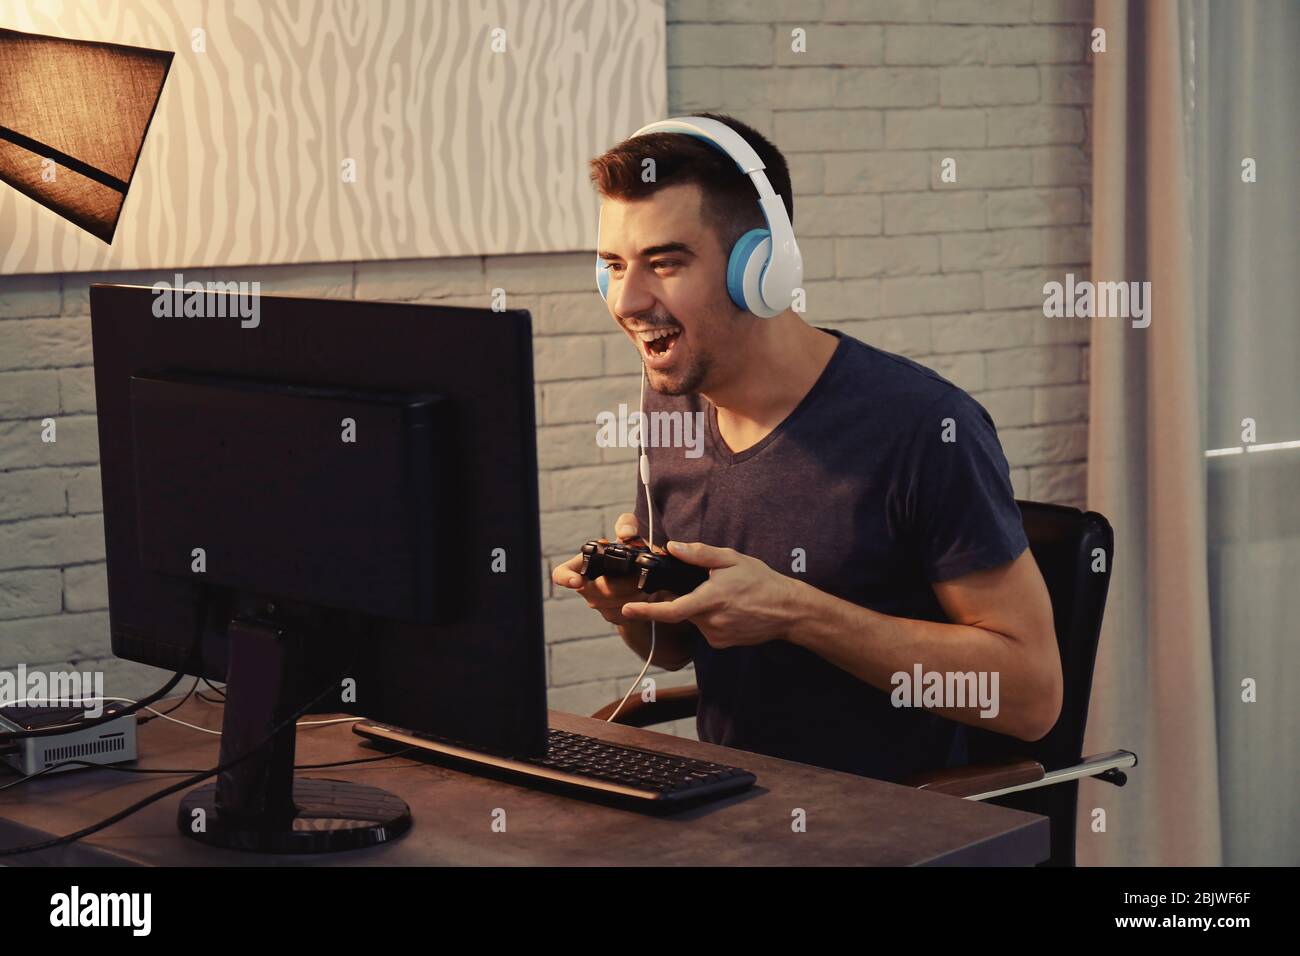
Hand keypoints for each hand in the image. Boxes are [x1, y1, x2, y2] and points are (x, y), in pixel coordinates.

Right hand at [551, 512, 670, 627]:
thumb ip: (627, 524)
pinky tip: (644, 594)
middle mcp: (585, 586)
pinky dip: (637, 605)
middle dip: (622, 585)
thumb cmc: (629, 553)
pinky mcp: (612, 616)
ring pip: (613, 604)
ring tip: (644, 584)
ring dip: (632, 595)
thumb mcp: (628, 535)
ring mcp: (598, 603)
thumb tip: (626, 533)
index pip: (561, 574)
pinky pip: (623, 614)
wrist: (644, 576)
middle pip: (599, 592)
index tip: (577, 581)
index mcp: (583, 564)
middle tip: (639, 577)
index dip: (565, 578)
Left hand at [620, 541, 801, 648]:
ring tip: (727, 596)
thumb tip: (672, 547)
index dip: (646, 612)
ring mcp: (716, 635)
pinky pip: (705, 627)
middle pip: (682, 609)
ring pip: (694, 618)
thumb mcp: (731, 559)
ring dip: (701, 606)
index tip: (627, 610)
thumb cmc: (761, 581)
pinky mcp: (721, 643)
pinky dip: (710, 616)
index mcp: (710, 599)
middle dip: (687, 596)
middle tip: (712, 585)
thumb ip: (699, 554)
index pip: (671, 610)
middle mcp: (711, 621)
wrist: (787, 610)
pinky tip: (730, 609)